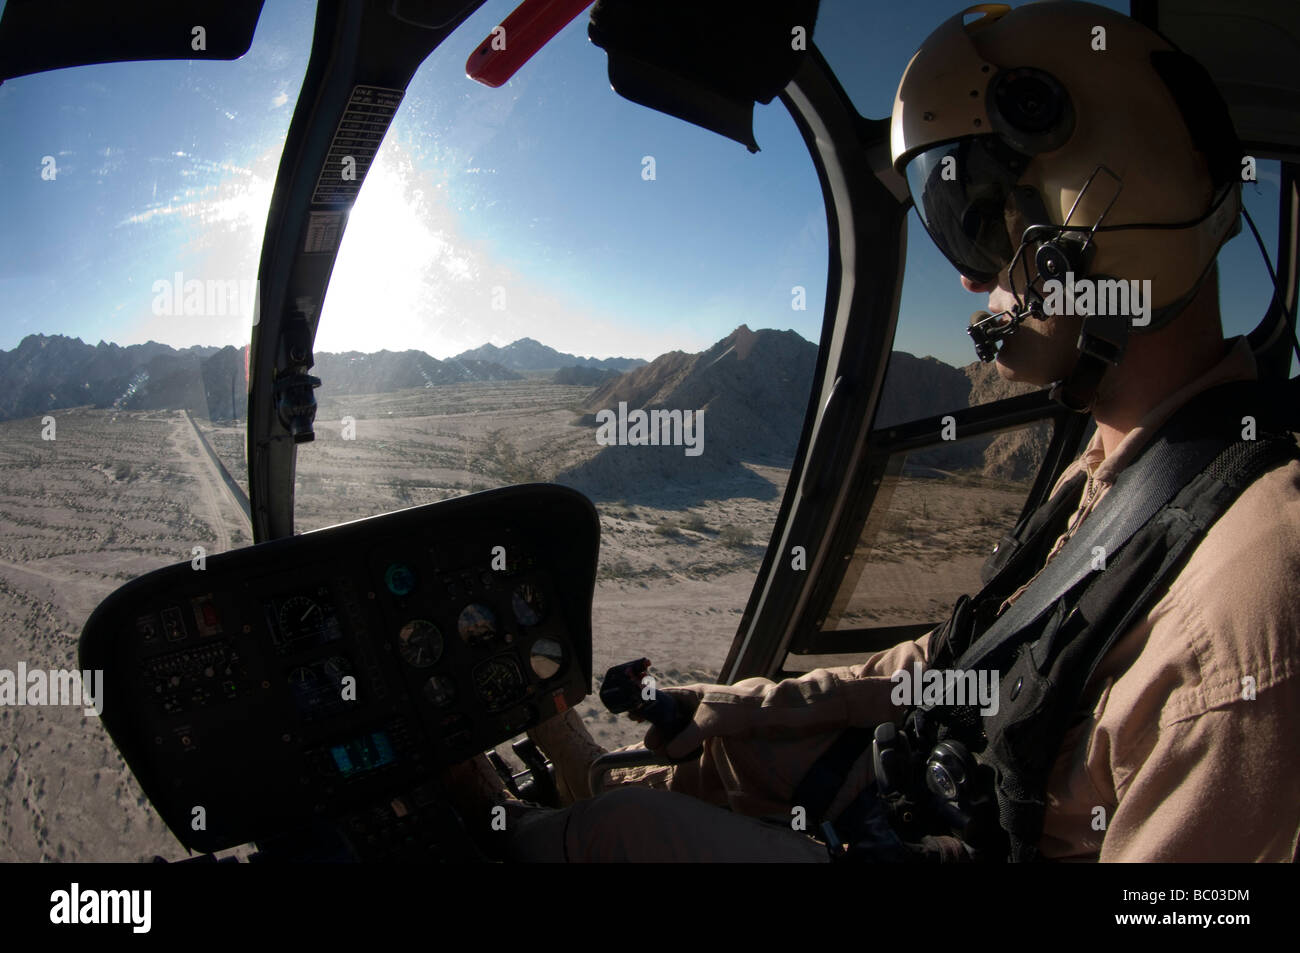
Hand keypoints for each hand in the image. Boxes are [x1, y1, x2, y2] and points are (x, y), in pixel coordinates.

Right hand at [642, 684, 758, 760]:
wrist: (762, 715)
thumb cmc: (735, 710)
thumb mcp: (708, 723)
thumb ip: (688, 738)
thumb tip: (669, 753)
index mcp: (690, 694)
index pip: (662, 697)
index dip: (647, 705)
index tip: (633, 715)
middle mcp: (693, 704)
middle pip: (668, 717)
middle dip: (658, 730)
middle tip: (651, 745)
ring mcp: (701, 717)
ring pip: (678, 728)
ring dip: (668, 740)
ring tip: (661, 753)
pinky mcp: (709, 729)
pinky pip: (689, 737)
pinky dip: (681, 745)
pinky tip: (677, 754)